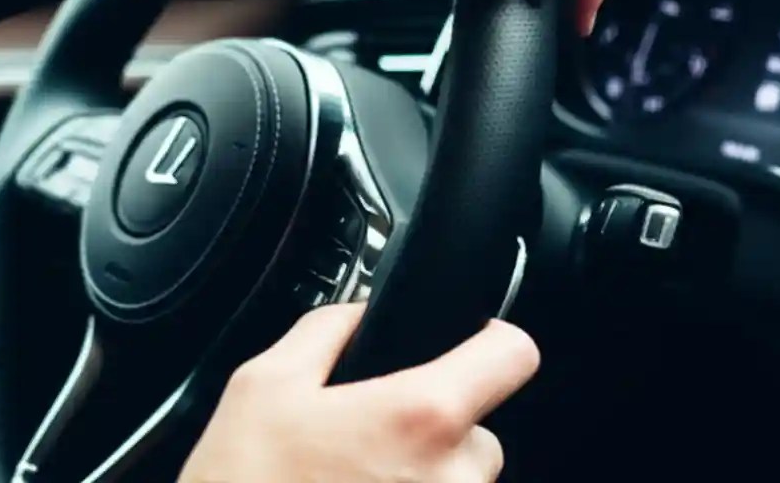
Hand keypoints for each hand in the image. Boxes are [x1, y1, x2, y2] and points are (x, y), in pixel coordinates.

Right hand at [178, 304, 539, 481]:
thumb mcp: (264, 382)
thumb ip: (327, 329)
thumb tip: (360, 313)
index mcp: (421, 417)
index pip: (514, 354)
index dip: (490, 339)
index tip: (469, 343)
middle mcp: (455, 478)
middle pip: (480, 429)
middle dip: (433, 427)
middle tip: (367, 438)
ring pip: (459, 480)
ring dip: (421, 475)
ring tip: (352, 480)